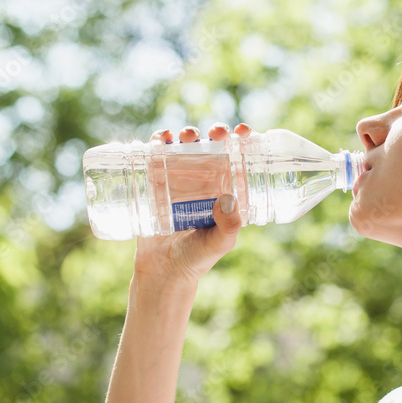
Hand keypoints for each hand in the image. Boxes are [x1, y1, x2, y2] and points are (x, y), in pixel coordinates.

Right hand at [132, 122, 254, 286]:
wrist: (164, 271)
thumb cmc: (198, 258)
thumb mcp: (219, 243)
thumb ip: (228, 226)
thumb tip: (228, 199)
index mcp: (226, 191)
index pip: (238, 161)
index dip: (242, 142)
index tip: (244, 132)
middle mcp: (205, 182)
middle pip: (213, 148)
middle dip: (216, 132)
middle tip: (218, 132)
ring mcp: (180, 181)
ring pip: (186, 148)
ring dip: (187, 134)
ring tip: (188, 136)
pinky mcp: (156, 184)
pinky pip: (157, 158)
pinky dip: (158, 143)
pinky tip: (161, 139)